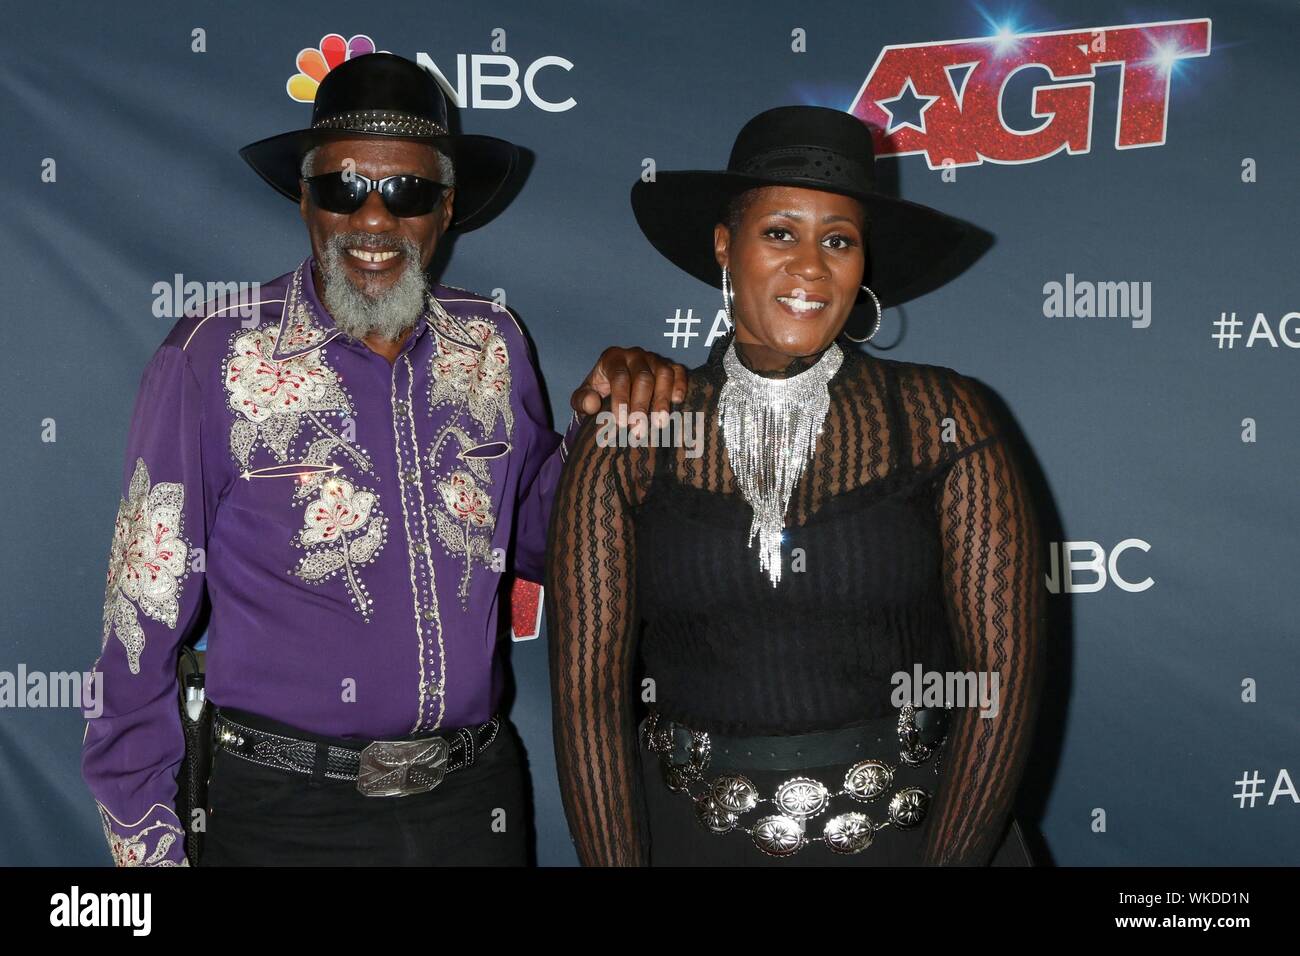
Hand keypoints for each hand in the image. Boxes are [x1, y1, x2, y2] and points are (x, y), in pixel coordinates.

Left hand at [570, 347, 687, 432]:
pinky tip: (677, 402)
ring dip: (662, 399)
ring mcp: (655, 359)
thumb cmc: (600, 391)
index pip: (619, 377)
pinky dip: (680, 385)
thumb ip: (582, 401)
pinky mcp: (671, 367)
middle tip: (638, 429)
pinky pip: (679, 372)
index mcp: (613, 358)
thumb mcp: (584, 396)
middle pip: (643, 377)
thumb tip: (592, 405)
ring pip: (663, 374)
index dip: (621, 400)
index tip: (620, 423)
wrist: (616, 383)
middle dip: (641, 405)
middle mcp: (635, 355)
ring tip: (659, 423)